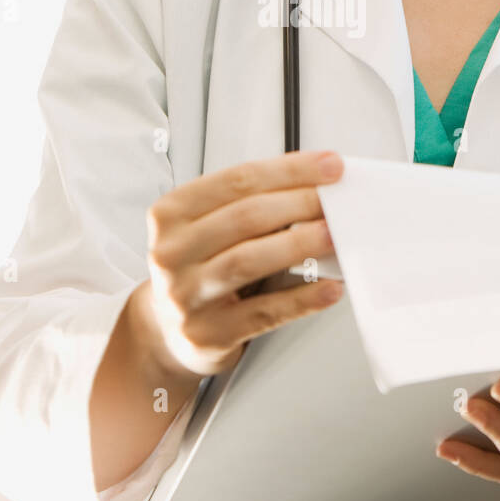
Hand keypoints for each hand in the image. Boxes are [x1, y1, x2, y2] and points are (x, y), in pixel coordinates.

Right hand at [137, 150, 344, 378]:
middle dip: (299, 203)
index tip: (328, 166)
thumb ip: (249, 205)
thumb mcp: (207, 228)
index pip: (237, 181)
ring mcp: (185, 295)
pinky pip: (263, 313)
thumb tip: (315, 187)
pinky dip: (302, 299)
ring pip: (249, 260)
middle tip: (334, 201)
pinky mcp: (206, 334)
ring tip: (333, 235)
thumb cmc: (197, 268)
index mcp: (171, 214)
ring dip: (300, 243)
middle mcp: (172, 252)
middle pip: (245, 217)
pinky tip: (328, 287)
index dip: (289, 170)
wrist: (165, 330)